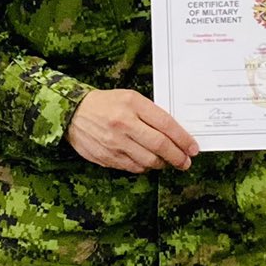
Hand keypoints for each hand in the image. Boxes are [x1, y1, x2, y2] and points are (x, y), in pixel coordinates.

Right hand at [67, 89, 199, 172]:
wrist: (72, 113)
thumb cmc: (105, 104)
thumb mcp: (130, 97)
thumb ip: (151, 113)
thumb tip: (175, 133)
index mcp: (133, 105)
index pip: (166, 124)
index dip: (183, 139)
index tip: (193, 148)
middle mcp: (124, 124)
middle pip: (160, 146)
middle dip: (178, 157)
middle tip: (186, 162)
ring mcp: (115, 143)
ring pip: (148, 161)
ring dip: (162, 164)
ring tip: (167, 161)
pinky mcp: (107, 157)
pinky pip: (134, 168)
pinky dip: (145, 167)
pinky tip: (148, 162)